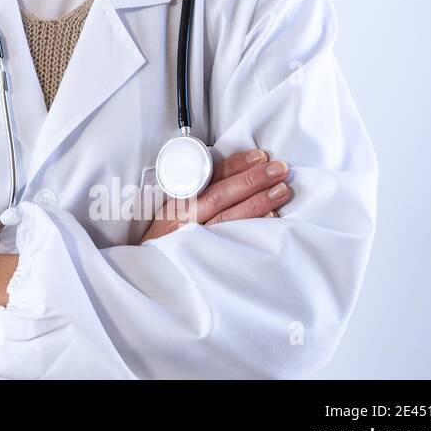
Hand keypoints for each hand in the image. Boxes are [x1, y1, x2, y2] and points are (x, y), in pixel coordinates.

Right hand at [139, 148, 290, 243]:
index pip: (208, 178)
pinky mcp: (205, 257)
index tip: (258, 156)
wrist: (148, 275)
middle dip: (252, 179)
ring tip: (282, 190)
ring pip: (229, 217)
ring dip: (258, 202)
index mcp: (179, 201)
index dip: (235, 165)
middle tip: (278, 169)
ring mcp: (196, 238)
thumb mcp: (171, 211)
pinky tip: (271, 220)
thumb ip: (197, 194)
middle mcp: (186, 218)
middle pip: (221, 195)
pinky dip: (252, 230)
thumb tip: (234, 176)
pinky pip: (232, 242)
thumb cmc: (164, 239)